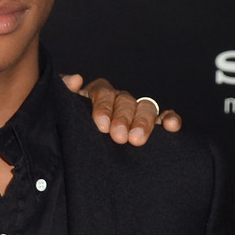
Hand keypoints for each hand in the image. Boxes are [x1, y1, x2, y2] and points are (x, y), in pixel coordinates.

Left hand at [64, 73, 180, 143]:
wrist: (74, 153)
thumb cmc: (69, 126)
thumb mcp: (62, 111)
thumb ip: (64, 93)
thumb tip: (76, 80)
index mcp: (96, 95)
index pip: (103, 93)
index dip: (103, 107)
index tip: (101, 126)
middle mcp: (118, 100)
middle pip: (125, 100)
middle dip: (123, 118)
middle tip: (119, 137)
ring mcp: (136, 112)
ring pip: (145, 107)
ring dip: (143, 121)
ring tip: (138, 139)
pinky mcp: (152, 126)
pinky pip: (164, 118)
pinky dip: (170, 120)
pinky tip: (172, 127)